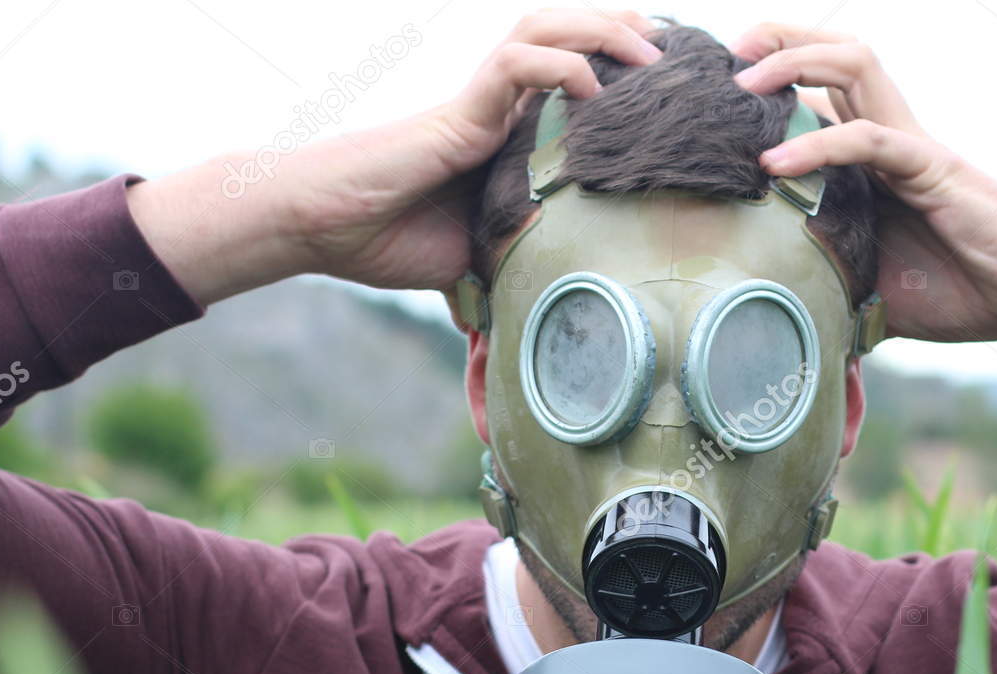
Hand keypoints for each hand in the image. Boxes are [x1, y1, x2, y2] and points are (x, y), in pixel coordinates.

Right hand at [288, 9, 660, 289]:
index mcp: (504, 137)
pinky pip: (515, 66)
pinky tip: (592, 86)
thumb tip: (534, 319)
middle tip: (672, 49)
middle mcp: (495, 109)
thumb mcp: (469, 261)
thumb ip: (506, 267)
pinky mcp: (459, 111)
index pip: (571, 82)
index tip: (664, 91)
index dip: (618, 72)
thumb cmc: (385, 240)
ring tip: (648, 47)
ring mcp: (478, 104)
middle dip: (622, 31)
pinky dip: (559, 66)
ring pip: (544, 31)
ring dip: (601, 31)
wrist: (325, 227)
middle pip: (566, 39)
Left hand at [732, 25, 996, 388]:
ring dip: (793, 65)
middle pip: (833, 57)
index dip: (771, 84)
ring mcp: (911, 148)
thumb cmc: (966, 290)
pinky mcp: (930, 168)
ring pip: (852, 67)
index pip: (820, 97)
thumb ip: (832, 292)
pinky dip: (817, 146)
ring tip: (743, 84)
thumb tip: (781, 326)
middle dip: (776, 41)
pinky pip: (868, 139)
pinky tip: (773, 165)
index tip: (719, 96)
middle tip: (726, 56)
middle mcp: (891, 139)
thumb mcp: (877, 295)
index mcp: (875, 162)